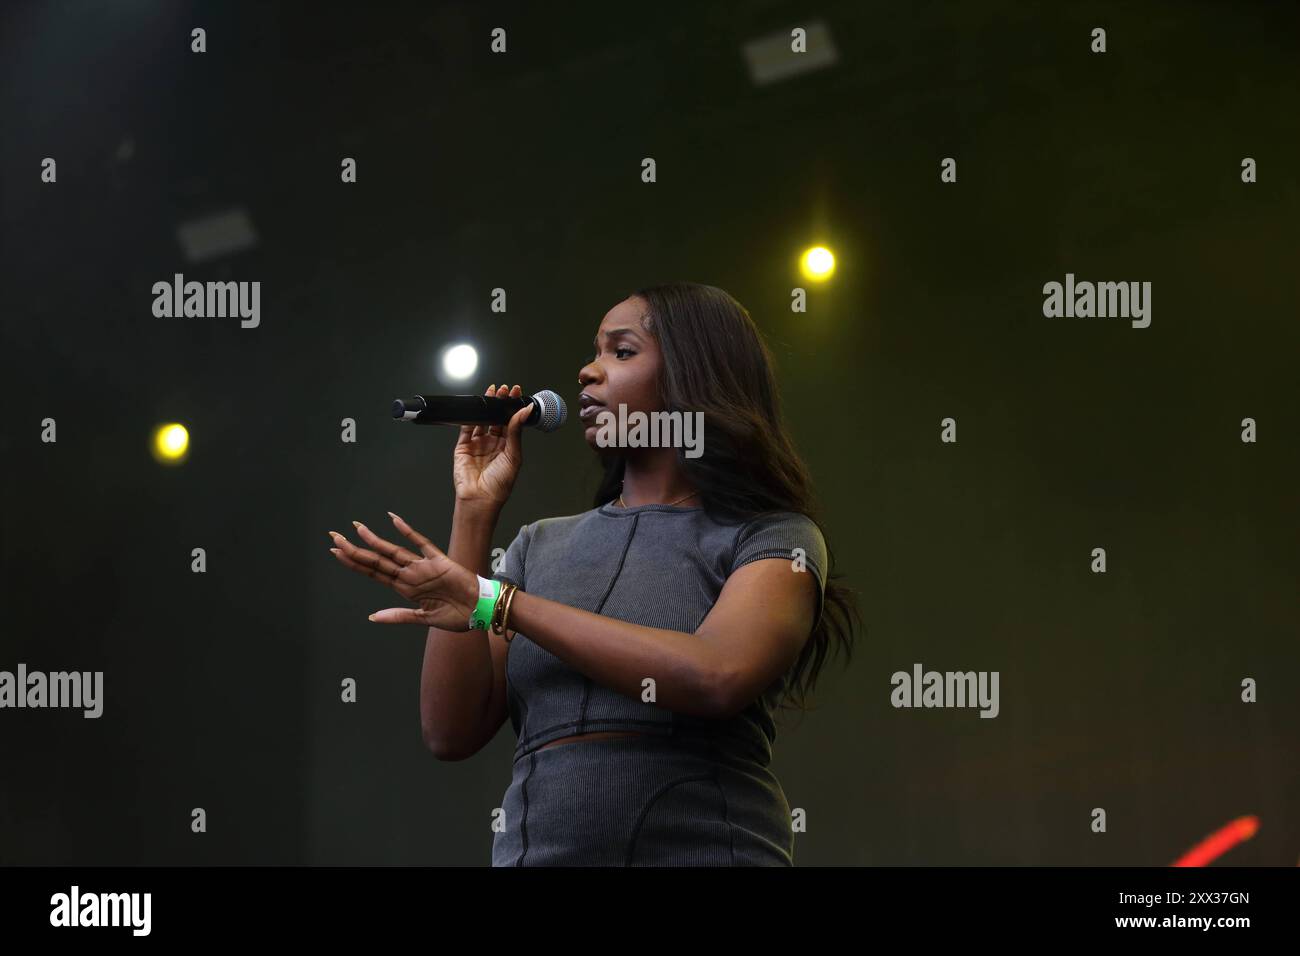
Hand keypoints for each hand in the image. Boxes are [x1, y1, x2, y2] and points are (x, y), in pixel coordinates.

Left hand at [328, 512, 479, 630]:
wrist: (481, 610)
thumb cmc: (458, 616)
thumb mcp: (424, 619)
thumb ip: (399, 616)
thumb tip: (372, 617)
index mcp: (406, 589)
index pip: (374, 573)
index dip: (355, 564)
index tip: (337, 553)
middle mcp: (410, 575)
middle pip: (377, 560)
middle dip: (354, 550)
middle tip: (334, 538)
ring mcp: (423, 566)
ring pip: (392, 551)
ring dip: (374, 541)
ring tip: (356, 529)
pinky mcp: (439, 560)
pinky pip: (420, 543)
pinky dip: (407, 531)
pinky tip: (393, 520)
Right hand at [452, 383, 530, 509]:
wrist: (480, 499)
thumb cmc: (499, 485)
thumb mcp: (513, 455)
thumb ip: (515, 431)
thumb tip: (524, 412)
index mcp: (507, 447)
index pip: (511, 422)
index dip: (513, 408)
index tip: (517, 394)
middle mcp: (493, 444)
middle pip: (496, 418)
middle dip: (500, 403)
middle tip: (505, 390)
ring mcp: (478, 444)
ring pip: (482, 420)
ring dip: (486, 406)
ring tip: (493, 392)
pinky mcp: (463, 446)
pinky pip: (466, 428)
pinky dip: (471, 416)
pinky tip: (477, 407)